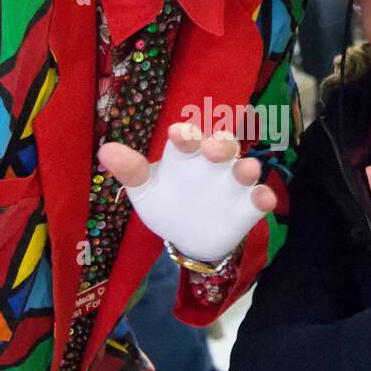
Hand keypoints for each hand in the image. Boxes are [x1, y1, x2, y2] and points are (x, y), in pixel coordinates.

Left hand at [98, 123, 275, 262]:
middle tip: (211, 150)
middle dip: (220, 145)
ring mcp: (232, 185)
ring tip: (247, 170)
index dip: (186, 135)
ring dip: (246, 168)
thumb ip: (131, 172)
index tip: (178, 134)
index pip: (188, 139)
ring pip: (244, 169)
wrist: (187, 236)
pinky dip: (263, 197)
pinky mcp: (246, 207)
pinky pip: (258, 199)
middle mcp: (213, 165)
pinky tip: (264, 199)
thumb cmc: (167, 203)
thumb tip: (105, 151)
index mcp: (186, 156)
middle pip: (222, 146)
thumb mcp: (146, 190)